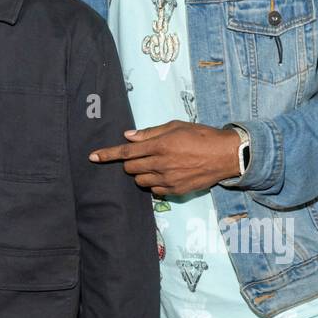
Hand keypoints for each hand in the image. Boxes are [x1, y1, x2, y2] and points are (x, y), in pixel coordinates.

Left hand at [89, 121, 242, 196]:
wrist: (226, 155)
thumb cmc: (201, 136)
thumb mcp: (176, 126)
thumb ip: (150, 133)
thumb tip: (128, 136)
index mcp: (159, 145)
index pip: (126, 152)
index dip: (107, 155)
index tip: (92, 157)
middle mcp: (161, 164)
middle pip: (130, 168)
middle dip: (130, 162)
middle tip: (144, 155)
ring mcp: (168, 180)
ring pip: (140, 181)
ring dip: (142, 173)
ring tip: (157, 164)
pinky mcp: (176, 191)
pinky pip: (154, 190)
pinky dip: (154, 183)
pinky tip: (166, 174)